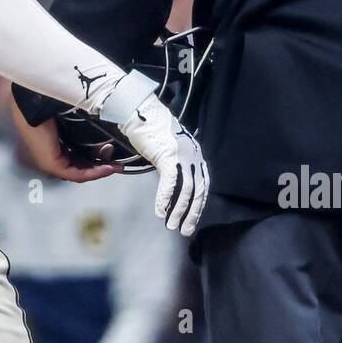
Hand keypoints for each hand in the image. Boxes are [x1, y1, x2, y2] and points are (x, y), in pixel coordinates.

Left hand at [9, 98, 119, 182]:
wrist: (35, 97)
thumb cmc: (51, 100)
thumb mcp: (77, 115)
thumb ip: (89, 125)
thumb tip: (108, 132)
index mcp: (57, 139)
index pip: (80, 155)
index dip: (99, 157)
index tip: (114, 152)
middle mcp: (53, 152)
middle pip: (81, 165)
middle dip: (102, 164)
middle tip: (117, 159)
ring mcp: (51, 160)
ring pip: (80, 172)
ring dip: (99, 170)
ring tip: (115, 165)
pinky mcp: (51, 163)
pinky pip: (76, 174)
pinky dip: (93, 173)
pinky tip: (106, 168)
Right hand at [116, 95, 208, 235]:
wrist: (139, 111)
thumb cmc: (149, 131)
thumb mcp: (167, 149)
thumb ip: (174, 164)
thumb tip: (173, 182)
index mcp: (195, 154)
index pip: (203, 185)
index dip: (198, 205)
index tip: (191, 220)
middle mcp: (193, 154)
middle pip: (198, 190)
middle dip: (192, 214)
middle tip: (184, 231)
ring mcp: (183, 154)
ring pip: (186, 189)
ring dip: (179, 210)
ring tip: (171, 225)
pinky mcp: (169, 154)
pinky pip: (171, 182)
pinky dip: (165, 199)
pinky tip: (159, 211)